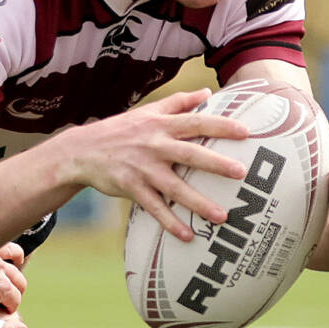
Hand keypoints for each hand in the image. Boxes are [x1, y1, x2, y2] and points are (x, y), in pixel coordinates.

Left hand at [0, 243, 29, 327]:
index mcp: (3, 287)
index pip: (15, 301)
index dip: (8, 311)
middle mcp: (0, 268)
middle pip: (18, 282)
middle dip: (12, 294)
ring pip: (15, 261)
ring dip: (15, 273)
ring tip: (9, 281)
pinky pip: (4, 246)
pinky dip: (12, 252)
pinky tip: (12, 259)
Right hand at [53, 88, 250, 241]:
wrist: (82, 150)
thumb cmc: (122, 130)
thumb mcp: (148, 112)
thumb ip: (179, 102)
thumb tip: (207, 91)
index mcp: (162, 125)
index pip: (196, 122)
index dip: (221, 125)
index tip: (246, 132)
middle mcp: (154, 146)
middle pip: (189, 154)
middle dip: (216, 163)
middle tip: (242, 172)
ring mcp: (142, 169)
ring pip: (174, 187)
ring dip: (198, 203)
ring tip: (221, 217)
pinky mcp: (131, 188)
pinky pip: (154, 208)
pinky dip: (170, 223)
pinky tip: (188, 236)